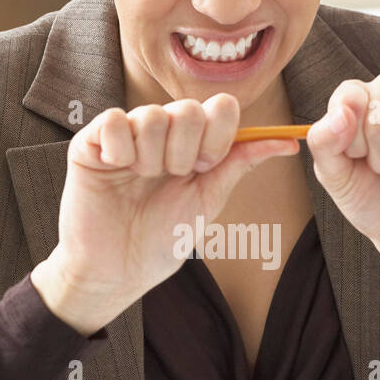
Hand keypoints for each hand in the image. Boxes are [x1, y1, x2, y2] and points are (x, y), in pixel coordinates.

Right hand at [31, 93, 297, 333]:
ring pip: (152, 116)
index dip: (219, 136)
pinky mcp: (90, 143)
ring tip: (139, 181)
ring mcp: (125, 135)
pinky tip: (115, 169)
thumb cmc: (160, 241)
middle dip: (187, 152)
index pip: (219, 107)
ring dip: (152, 157)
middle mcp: (160, 132)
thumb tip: (289, 142)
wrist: (115, 273)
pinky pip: (113, 121)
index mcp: (191, 142)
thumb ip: (239, 163)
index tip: (204, 168)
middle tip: (170, 178)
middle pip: (188, 109)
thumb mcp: (207, 200)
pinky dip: (120, 148)